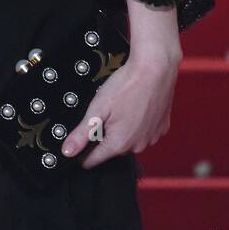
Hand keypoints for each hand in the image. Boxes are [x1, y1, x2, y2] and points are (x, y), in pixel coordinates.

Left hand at [61, 50, 179, 169]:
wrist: (156, 69)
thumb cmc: (127, 86)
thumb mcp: (97, 108)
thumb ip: (82, 133)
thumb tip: (67, 152)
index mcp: (118, 144)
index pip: (93, 160)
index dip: (82, 153)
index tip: (78, 142)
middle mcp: (137, 146)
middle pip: (111, 149)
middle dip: (104, 135)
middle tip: (103, 112)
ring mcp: (151, 138)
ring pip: (129, 140)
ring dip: (122, 130)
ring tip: (120, 107)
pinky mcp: (161, 129)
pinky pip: (144, 133)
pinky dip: (138, 124)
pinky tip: (135, 107)